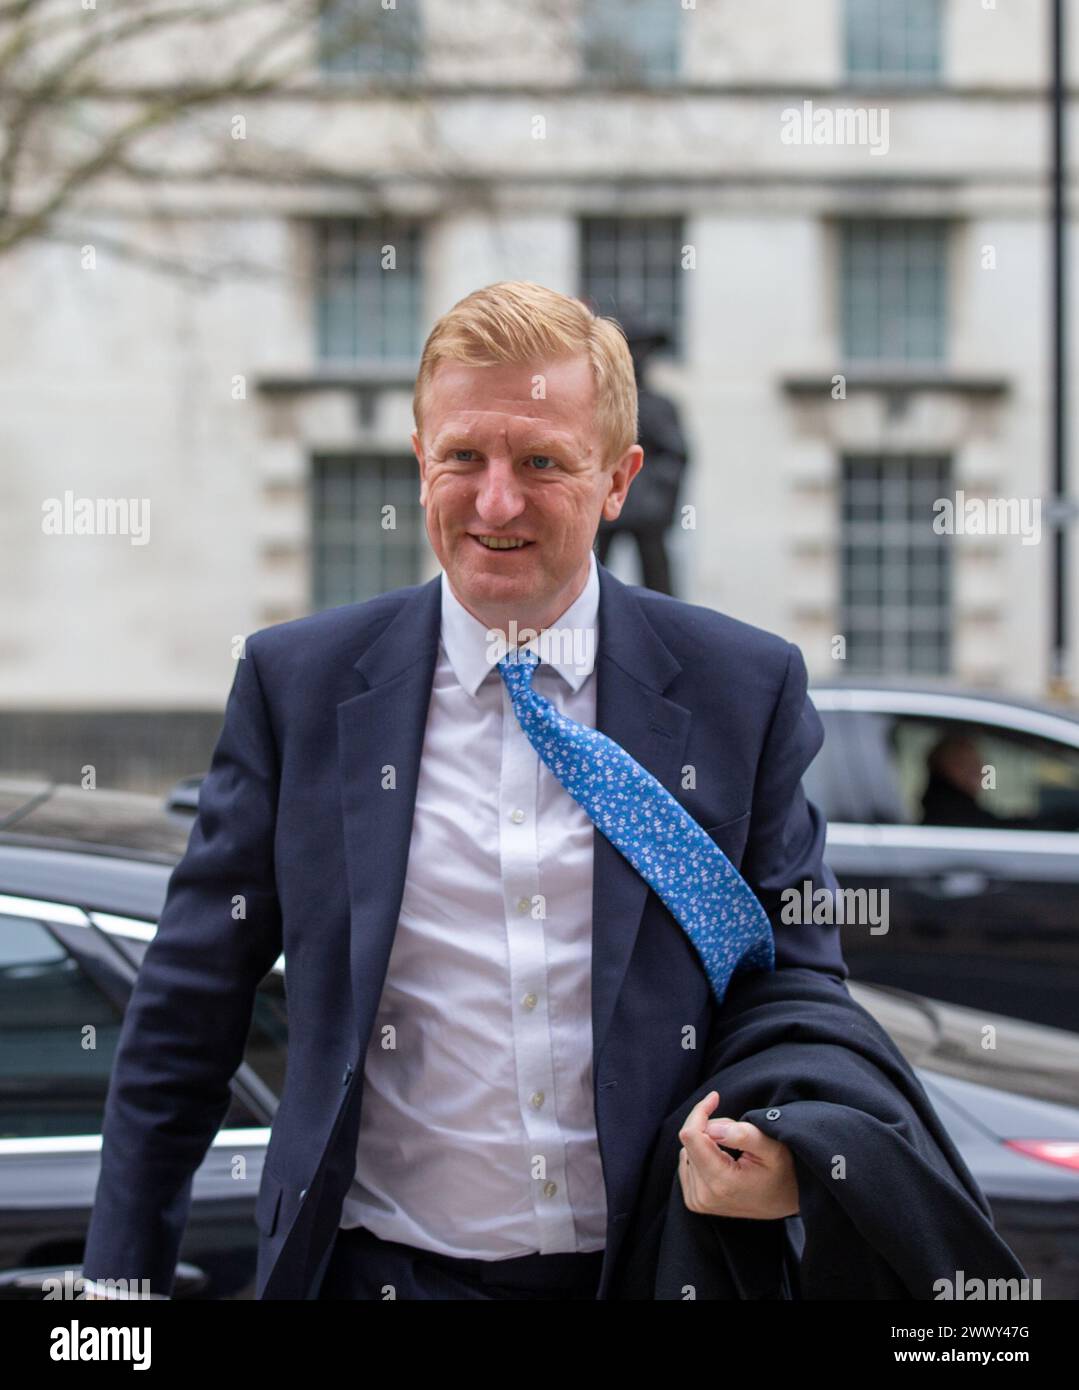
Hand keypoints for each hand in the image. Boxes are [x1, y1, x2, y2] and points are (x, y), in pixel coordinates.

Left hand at [677, 1090, 798, 1219]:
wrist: (785, 1202)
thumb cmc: (783, 1173)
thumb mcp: (773, 1149)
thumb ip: (743, 1135)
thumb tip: (710, 1128)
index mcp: (721, 1182)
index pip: (691, 1136)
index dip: (700, 1111)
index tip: (715, 1098)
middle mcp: (704, 1195)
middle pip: (689, 1141)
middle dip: (710, 1127)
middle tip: (737, 1133)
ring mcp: (698, 1201)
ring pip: (687, 1150)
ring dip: (706, 1141)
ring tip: (734, 1151)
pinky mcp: (695, 1201)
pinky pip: (686, 1162)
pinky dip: (701, 1153)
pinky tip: (721, 1160)